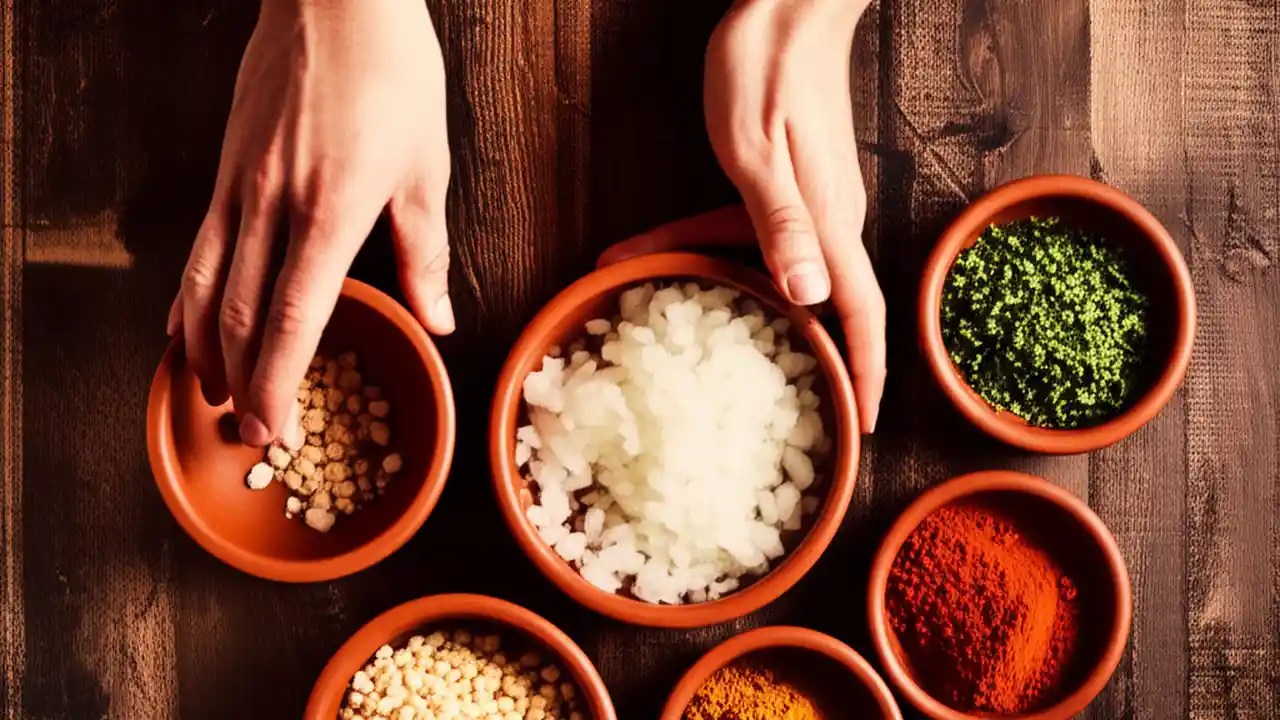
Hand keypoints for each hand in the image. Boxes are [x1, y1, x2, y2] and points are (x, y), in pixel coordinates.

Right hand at [167, 0, 452, 445]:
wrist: (336, 0)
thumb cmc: (392, 76)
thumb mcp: (426, 167)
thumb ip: (426, 253)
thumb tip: (438, 320)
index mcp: (332, 211)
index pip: (295, 318)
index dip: (279, 382)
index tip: (273, 430)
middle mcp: (275, 205)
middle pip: (243, 316)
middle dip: (241, 384)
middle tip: (247, 434)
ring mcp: (241, 186)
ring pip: (208, 285)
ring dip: (205, 349)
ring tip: (210, 394)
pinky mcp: (227, 167)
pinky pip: (200, 245)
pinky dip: (190, 295)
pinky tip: (186, 325)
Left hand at [703, 0, 882, 431]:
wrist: (789, 5)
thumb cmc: (768, 68)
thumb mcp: (758, 148)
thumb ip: (778, 223)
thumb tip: (810, 296)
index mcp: (829, 219)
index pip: (862, 312)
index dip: (868, 372)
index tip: (864, 426)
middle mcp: (830, 218)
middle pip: (830, 305)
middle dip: (817, 360)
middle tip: (791, 411)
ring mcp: (814, 200)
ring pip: (785, 271)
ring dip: (749, 304)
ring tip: (704, 338)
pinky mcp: (793, 182)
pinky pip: (760, 237)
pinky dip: (719, 255)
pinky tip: (663, 255)